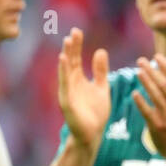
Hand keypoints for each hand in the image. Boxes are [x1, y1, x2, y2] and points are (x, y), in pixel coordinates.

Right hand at [57, 27, 110, 147]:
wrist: (92, 134)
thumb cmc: (95, 113)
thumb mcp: (101, 88)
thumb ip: (100, 71)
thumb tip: (101, 51)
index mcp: (78, 79)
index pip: (77, 58)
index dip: (77, 45)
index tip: (77, 31)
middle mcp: (71, 83)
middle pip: (70, 62)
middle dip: (71, 48)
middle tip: (74, 32)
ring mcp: (68, 93)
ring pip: (66, 72)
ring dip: (66, 57)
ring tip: (67, 43)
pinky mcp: (67, 102)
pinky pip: (65, 86)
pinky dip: (63, 73)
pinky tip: (63, 61)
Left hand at [132, 53, 165, 154]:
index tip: (156, 56)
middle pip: (165, 85)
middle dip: (152, 71)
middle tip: (141, 61)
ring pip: (157, 96)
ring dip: (147, 82)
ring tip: (138, 72)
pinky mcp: (157, 126)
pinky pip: (148, 112)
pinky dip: (141, 102)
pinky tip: (134, 93)